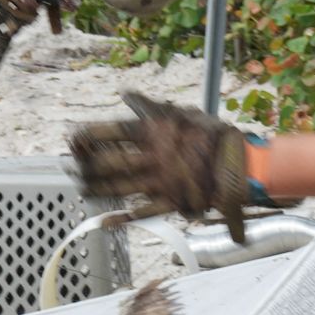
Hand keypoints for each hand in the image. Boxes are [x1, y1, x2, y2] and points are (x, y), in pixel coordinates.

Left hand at [69, 91, 256, 241]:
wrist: (244, 166)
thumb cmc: (214, 136)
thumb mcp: (184, 114)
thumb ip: (152, 107)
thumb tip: (126, 93)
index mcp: (156, 131)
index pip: (113, 130)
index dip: (88, 135)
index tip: (73, 138)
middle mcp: (153, 156)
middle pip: (109, 161)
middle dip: (86, 165)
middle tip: (71, 167)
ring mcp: (160, 181)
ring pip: (119, 188)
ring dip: (96, 190)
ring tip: (82, 190)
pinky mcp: (171, 202)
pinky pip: (141, 212)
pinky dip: (121, 219)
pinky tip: (104, 221)